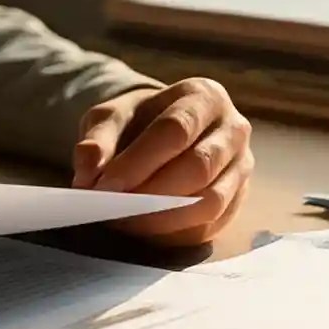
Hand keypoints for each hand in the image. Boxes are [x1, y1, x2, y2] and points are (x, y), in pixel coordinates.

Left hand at [72, 78, 253, 245]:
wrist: (164, 131)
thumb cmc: (139, 122)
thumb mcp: (112, 118)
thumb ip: (98, 139)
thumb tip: (87, 172)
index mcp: (204, 96)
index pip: (176, 130)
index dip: (139, 161)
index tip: (104, 186)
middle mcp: (234, 129)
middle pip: (199, 167)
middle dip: (152, 193)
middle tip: (113, 209)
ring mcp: (242, 166)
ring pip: (210, 201)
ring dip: (165, 219)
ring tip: (126, 222)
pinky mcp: (238, 199)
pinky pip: (212, 225)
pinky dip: (176, 232)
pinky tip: (146, 230)